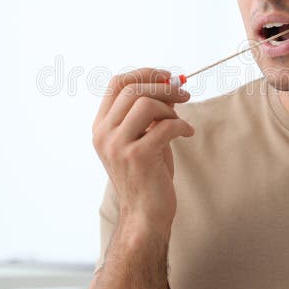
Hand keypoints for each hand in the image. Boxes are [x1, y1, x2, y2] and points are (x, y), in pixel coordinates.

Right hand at [92, 68, 193, 234]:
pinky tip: (188, 133)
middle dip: (163, 87)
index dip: (144, 73)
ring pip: (146, 103)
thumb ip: (149, 112)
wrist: (145, 215)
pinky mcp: (137, 156)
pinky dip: (182, 125)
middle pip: (132, 89)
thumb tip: (169, 84)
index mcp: (101, 127)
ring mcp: (118, 146)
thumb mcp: (143, 138)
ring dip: (170, 108)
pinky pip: (165, 126)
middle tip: (185, 94)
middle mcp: (104, 134)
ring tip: (180, 122)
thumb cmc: (147, 176)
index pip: (117, 84)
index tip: (167, 77)